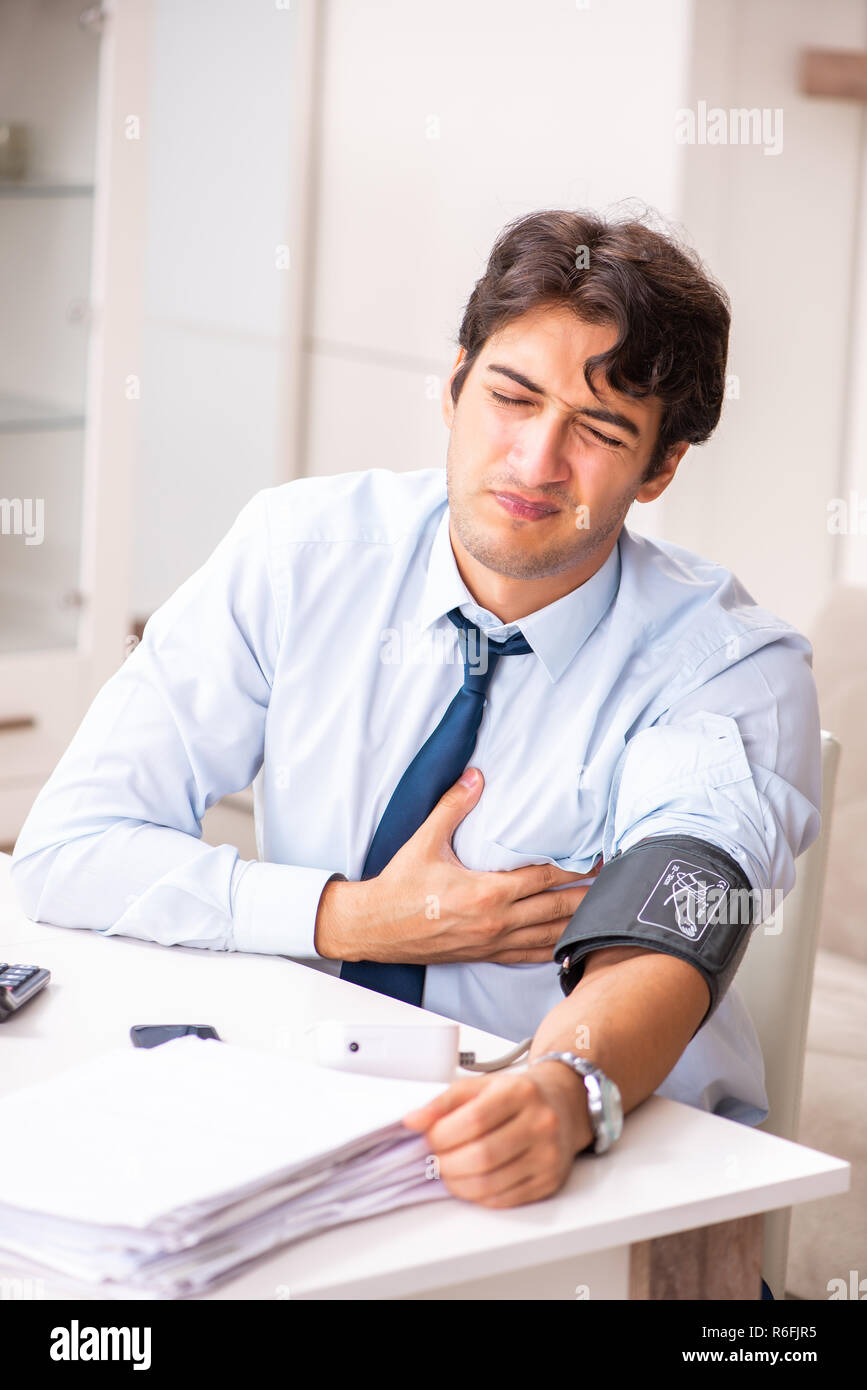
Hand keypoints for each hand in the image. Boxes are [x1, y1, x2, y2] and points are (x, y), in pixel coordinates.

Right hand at [315, 767, 602, 964]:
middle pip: (557, 908)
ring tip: (603, 910)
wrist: (374, 928)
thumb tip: (475, 776)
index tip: (599, 858)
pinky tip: (569, 942)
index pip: (545, 877)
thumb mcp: (425, 841)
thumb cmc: (399, 887)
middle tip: (615, 882)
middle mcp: (496, 921)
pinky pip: (529, 955)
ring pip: (549, 934)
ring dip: (577, 921)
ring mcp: (493, 942)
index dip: (576, 868)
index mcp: (487, 892)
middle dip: (588, 895)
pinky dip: (554, 948)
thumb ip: (454, 806)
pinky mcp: (485, 955)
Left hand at [401, 1062, 591, 1207]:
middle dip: (446, 1163)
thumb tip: (412, 1121)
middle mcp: (540, 1123)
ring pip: (490, 1183)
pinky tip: (471, 1182)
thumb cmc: (517, 1095)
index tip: (428, 1138)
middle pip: (481, 1156)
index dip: (441, 1135)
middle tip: (435, 1159)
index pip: (473, 1120)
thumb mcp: (481, 1085)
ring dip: (458, 1184)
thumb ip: (444, 1101)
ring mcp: (548, 1155)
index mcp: (520, 1092)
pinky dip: (479, 1196)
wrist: (563, 1104)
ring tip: (449, 1172)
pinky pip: (505, 1199)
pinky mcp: (549, 1181)